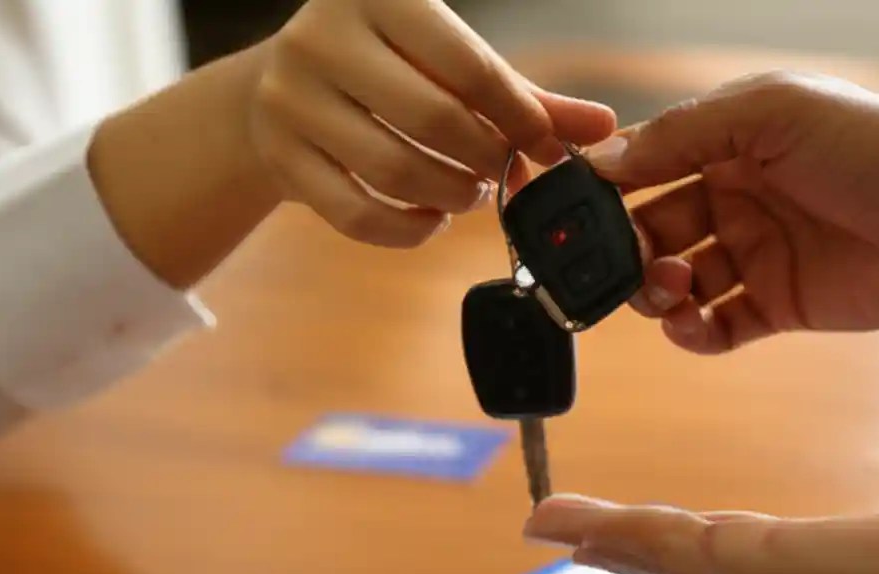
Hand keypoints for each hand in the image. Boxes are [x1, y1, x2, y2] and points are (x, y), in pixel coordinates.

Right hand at [249, 0, 615, 246]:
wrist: (275, 90)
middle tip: (506, 174)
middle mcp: (320, 38)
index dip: (518, 116)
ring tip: (470, 193)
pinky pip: (356, 215)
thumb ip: (524, 96)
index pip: (467, 64)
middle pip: (433, 120)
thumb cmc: (387, 70)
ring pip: (395, 171)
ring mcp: (289, 100)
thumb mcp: (449, 65)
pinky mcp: (278, 159)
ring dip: (452, 196)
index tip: (548, 148)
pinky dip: (408, 231)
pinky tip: (432, 220)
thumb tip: (603, 127)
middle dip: (486, 160)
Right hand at [523, 456, 878, 573]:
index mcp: (828, 558)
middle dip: (619, 538)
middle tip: (559, 525)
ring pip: (664, 554)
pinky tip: (565, 522)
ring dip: (602, 534)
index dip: (677, 529)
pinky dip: (613, 535)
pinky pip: (670, 550)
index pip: (733, 542)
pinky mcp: (762, 572)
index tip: (634, 517)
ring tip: (547, 518)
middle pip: (682, 555)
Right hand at [584, 72, 878, 353]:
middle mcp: (735, 197)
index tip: (574, 214)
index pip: (646, 164)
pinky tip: (691, 325)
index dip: (608, 189)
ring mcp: (755, 253)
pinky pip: (717, 326)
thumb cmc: (871, 147)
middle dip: (627, 249)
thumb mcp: (770, 114)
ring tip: (674, 290)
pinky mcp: (778, 303)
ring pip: (677, 281)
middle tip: (627, 264)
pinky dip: (692, 332)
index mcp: (727, 143)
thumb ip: (684, 134)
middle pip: (651, 229)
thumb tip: (604, 159)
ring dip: (656, 291)